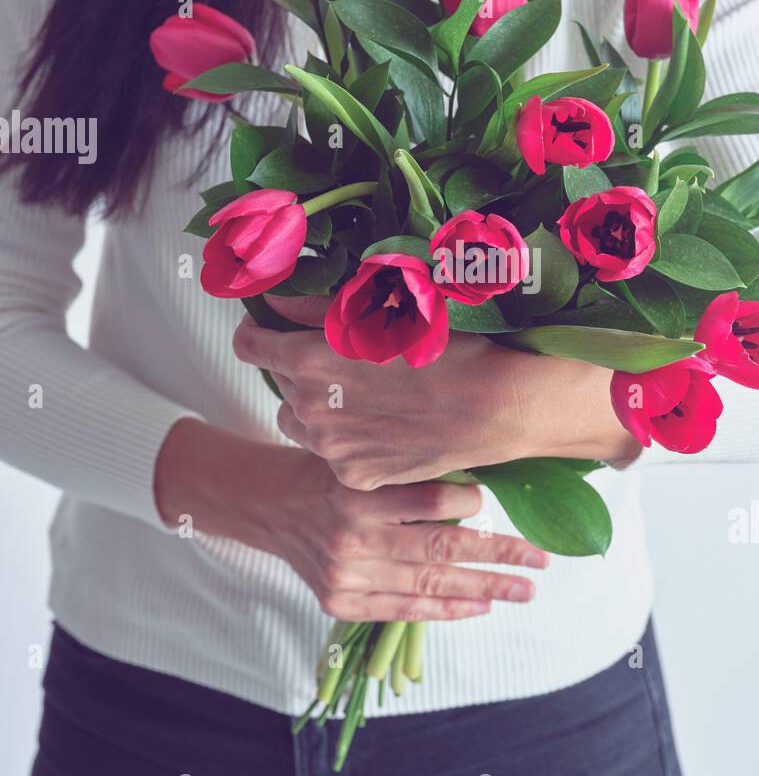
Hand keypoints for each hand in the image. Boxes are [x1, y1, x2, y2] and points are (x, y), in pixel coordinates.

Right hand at [154, 418, 547, 621]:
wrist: (271, 505)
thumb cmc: (330, 472)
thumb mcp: (364, 456)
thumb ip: (410, 468)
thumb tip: (481, 474)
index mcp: (357, 491)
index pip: (428, 500)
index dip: (470, 503)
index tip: (499, 504)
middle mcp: (351, 537)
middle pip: (439, 547)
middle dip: (497, 554)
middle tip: (541, 560)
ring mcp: (346, 575)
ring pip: (429, 583)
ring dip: (485, 588)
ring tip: (525, 590)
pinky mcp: (341, 602)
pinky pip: (404, 610)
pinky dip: (446, 610)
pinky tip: (482, 606)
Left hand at [232, 295, 637, 488]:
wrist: (494, 404)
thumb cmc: (444, 346)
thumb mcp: (378, 308)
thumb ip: (312, 305)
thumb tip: (272, 298)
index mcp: (306, 359)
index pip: (248, 345)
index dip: (260, 331)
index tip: (277, 327)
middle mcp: (308, 408)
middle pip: (278, 383)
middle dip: (300, 369)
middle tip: (345, 359)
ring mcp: (330, 449)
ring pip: (301, 423)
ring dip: (318, 407)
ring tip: (364, 394)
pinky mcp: (355, 477)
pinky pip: (333, 455)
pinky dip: (349, 440)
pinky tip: (384, 423)